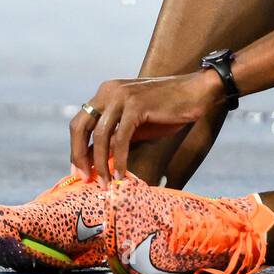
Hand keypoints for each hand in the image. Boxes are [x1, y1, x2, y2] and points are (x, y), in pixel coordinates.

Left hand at [70, 71, 223, 186]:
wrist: (196, 92)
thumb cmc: (169, 110)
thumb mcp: (136, 124)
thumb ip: (116, 136)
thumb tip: (99, 162)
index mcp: (106, 92)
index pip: (80, 121)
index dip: (76, 147)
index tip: (80, 170)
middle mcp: (109, 91)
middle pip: (80, 126)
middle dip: (78, 155)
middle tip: (84, 178)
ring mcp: (121, 96)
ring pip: (99, 135)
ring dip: (100, 163)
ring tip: (105, 183)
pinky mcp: (136, 106)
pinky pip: (120, 138)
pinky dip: (119, 159)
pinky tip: (121, 174)